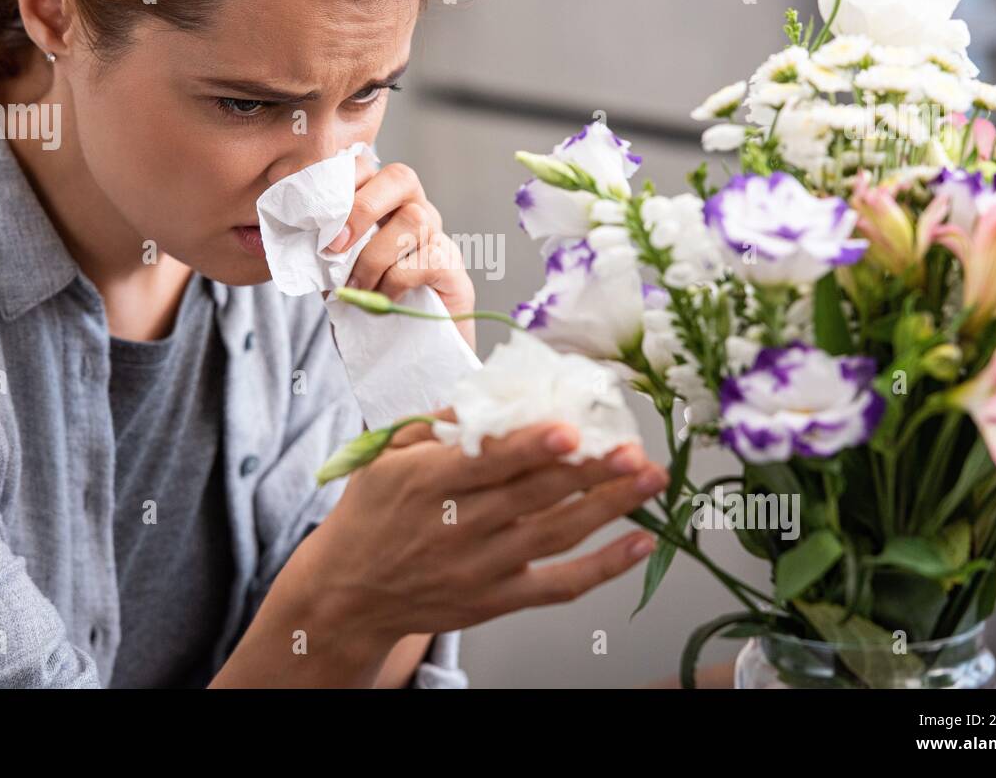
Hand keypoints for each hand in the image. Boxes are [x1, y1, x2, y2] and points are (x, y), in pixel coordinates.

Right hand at [296, 412, 667, 646]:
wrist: (346, 594)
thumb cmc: (369, 515)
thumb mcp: (384, 457)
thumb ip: (435, 426)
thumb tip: (487, 396)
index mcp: (429, 483)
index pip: (488, 463)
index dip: (530, 447)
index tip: (568, 429)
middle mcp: (459, 526)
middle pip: (534, 497)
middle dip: (589, 472)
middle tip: (633, 448)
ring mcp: (481, 567)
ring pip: (555, 534)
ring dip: (608, 507)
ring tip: (649, 478)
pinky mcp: (496, 599)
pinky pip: (558, 585)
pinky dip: (602, 568)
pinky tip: (639, 543)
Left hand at [327, 157, 475, 350]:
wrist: (407, 356)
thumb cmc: (370, 308)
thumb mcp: (337, 275)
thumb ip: (324, 251)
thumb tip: (299, 234)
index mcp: (384, 206)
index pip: (367, 167)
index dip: (341, 182)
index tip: (314, 218)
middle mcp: (417, 212)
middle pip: (401, 177)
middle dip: (362, 206)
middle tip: (334, 246)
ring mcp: (439, 238)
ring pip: (413, 219)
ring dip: (374, 256)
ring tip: (357, 287)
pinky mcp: (453, 268)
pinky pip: (426, 259)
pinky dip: (395, 281)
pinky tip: (383, 301)